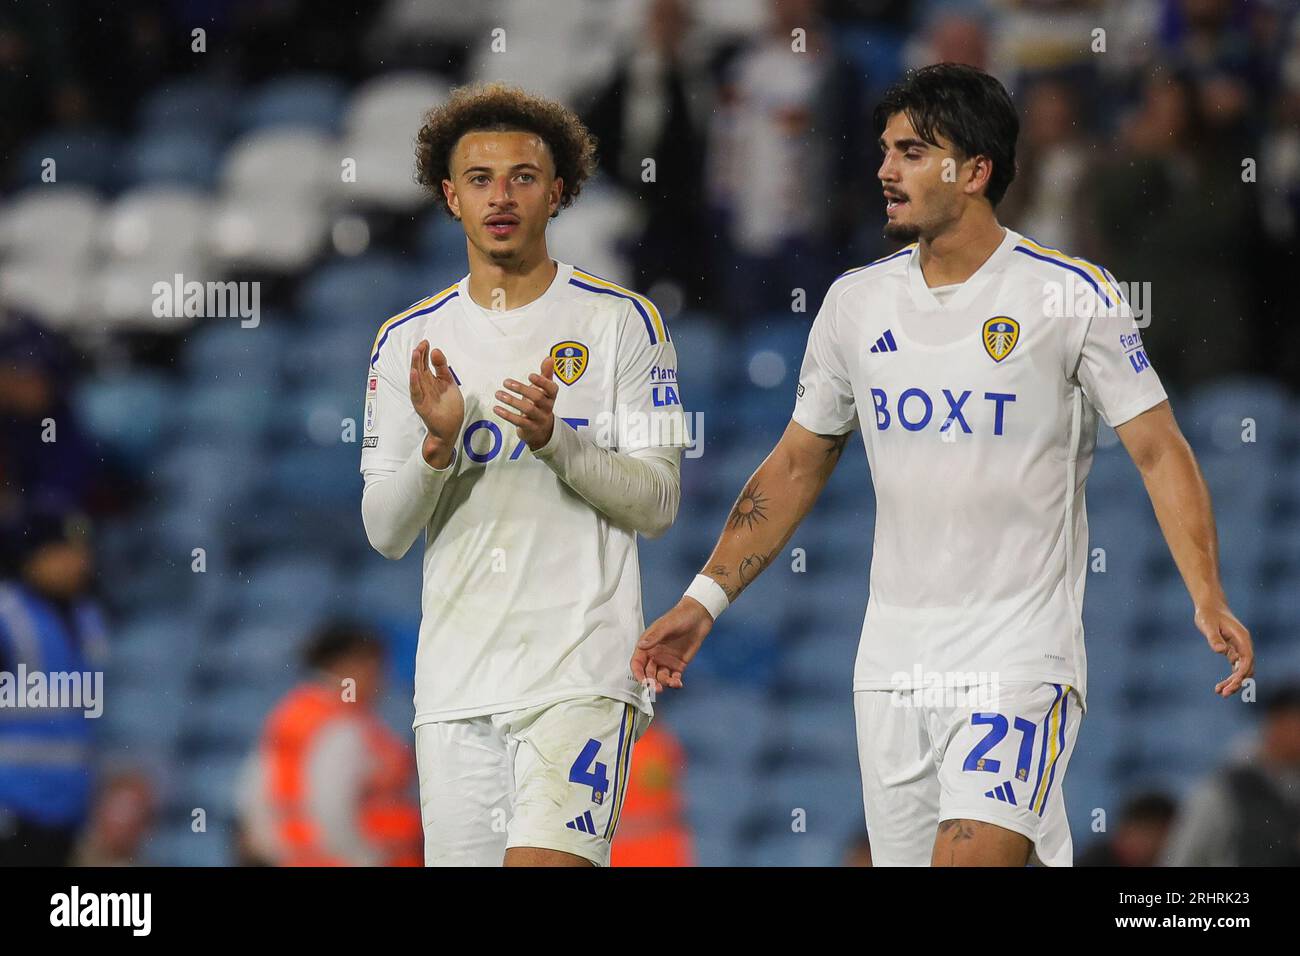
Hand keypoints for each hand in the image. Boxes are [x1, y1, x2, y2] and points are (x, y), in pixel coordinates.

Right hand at [409, 340, 462, 467]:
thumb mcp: (448, 382)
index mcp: (430, 380)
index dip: (425, 353)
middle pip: (419, 368)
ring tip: (416, 353)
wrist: (450, 427)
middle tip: (422, 344)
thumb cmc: (449, 405)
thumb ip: (442, 368)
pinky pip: (416, 392)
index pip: (425, 363)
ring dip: (415, 365)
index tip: (426, 342)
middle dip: (420, 356)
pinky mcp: (421, 405)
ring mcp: (421, 395)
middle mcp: (423, 386)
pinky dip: (414, 383)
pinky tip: (414, 373)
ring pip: (416, 378)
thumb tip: (436, 350)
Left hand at [494, 356, 557, 450]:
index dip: (542, 382)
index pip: (551, 388)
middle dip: (521, 389)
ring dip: (511, 401)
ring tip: (499, 394)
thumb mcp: (545, 390)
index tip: (530, 375)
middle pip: (537, 397)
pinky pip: (519, 421)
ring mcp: (539, 418)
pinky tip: (497, 408)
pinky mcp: (530, 428)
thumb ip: (546, 374)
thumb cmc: (541, 406)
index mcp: (551, 396)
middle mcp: (547, 407)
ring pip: (527, 409)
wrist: (542, 431)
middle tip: (506, 382)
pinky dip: (507, 415)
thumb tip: (549, 358)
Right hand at [632, 597, 714, 693]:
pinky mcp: (679, 664)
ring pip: (661, 677)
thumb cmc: (680, 616)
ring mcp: (667, 660)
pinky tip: (678, 683)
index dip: (638, 673)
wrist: (699, 616)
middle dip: (651, 682)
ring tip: (672, 683)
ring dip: (664, 683)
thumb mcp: (666, 626)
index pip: (637, 663)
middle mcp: (655, 654)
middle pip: (648, 673)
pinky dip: (675, 682)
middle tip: (657, 688)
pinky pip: (674, 677)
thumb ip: (654, 637)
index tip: (643, 681)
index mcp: (648, 644)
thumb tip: (641, 645)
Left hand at [1194, 602, 1253, 697]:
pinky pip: (1235, 667)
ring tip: (1220, 692)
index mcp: (1242, 638)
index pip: (1247, 659)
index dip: (1241, 673)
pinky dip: (1230, 677)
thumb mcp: (1207, 624)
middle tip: (1224, 693)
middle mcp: (1244, 645)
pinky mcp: (1233, 650)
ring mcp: (1240, 648)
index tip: (1233, 684)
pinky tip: (1220, 686)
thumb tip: (1221, 651)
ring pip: (1241, 670)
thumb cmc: (1208, 614)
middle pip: (1246, 668)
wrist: (1209, 606)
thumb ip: (1214, 637)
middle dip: (1237, 682)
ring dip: (1233, 682)